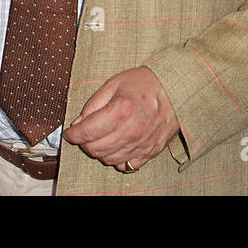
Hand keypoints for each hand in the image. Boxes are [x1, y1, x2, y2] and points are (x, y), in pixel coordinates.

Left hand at [62, 66, 179, 172]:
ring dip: (99, 151)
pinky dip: (117, 158)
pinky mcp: (149, 152)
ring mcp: (140, 145)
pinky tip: (117, 144)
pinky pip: (125, 164)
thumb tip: (79, 121)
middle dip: (84, 142)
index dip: (73, 134)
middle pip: (95, 149)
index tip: (70, 132)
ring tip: (101, 137)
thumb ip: (94, 103)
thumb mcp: (115, 83)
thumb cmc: (146, 83)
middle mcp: (130, 132)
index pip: (86, 132)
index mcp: (120, 111)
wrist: (176, 90)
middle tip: (84, 133)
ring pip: (108, 159)